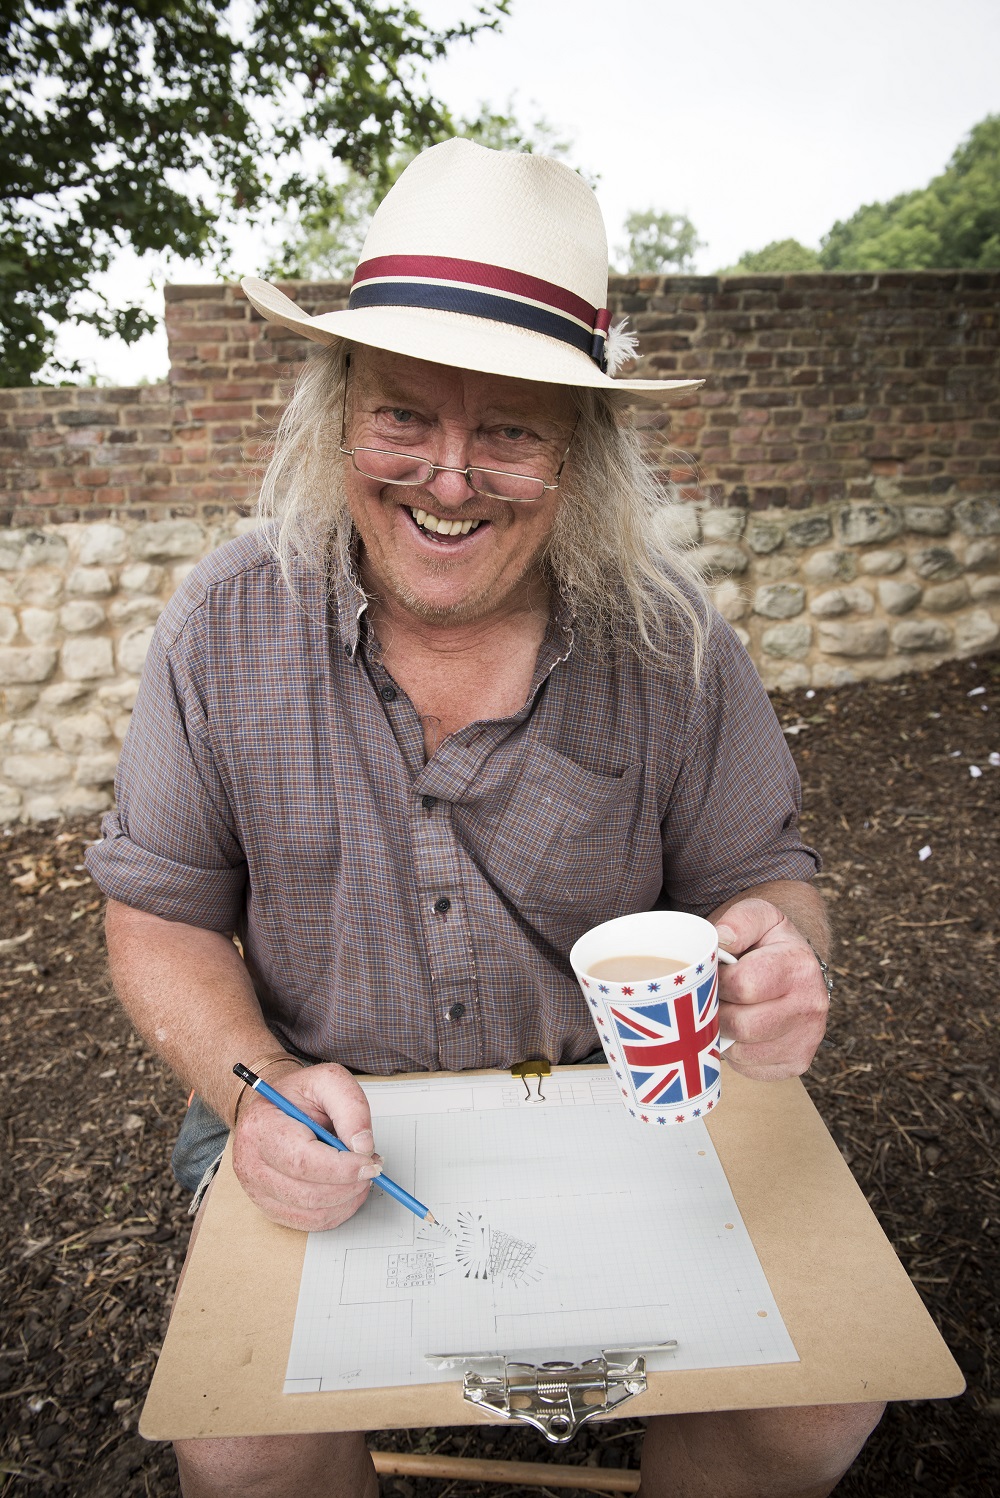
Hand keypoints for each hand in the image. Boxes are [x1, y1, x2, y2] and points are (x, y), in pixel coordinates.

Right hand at [231, 1062, 381, 1229]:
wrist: (275, 1106)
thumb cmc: (299, 1095)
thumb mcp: (328, 1081)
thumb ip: (350, 1107)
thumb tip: (363, 1146)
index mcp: (261, 1128)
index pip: (302, 1161)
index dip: (342, 1168)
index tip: (370, 1163)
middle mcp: (251, 1163)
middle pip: (307, 1193)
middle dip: (349, 1185)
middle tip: (372, 1167)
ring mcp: (256, 1190)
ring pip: (311, 1213)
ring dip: (347, 1199)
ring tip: (360, 1175)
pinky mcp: (268, 1207)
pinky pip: (309, 1222)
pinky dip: (337, 1211)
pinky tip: (347, 1189)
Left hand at [715, 899, 828, 1079]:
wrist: (796, 968)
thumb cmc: (768, 943)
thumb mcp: (757, 917)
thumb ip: (738, 921)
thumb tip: (721, 940)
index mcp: (799, 966)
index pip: (743, 986)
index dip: (717, 982)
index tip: (713, 975)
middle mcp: (811, 1005)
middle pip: (741, 1025)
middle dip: (715, 1012)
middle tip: (713, 998)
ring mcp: (807, 1038)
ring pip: (742, 1051)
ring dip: (723, 1034)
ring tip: (727, 1011)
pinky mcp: (798, 1062)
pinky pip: (749, 1068)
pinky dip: (736, 1053)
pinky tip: (740, 1030)